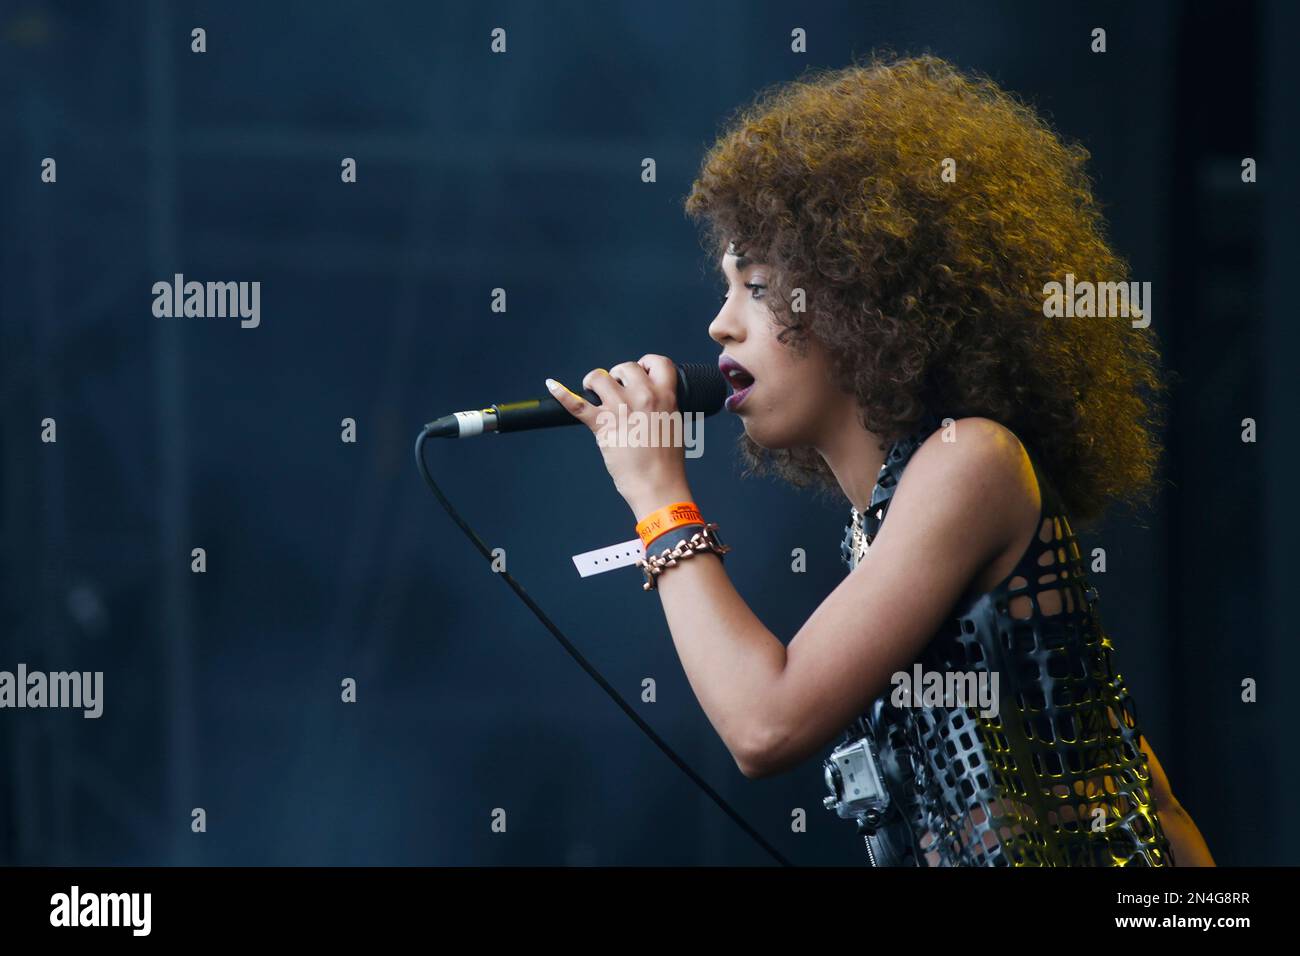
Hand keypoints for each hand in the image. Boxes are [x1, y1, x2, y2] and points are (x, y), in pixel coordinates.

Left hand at [545, 354, 692, 517]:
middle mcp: (643, 397)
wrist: (658, 486)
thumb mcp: (673, 425)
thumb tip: (648, 399)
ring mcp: (620, 409)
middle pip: (625, 367)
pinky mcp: (602, 425)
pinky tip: (552, 386)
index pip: (658, 362)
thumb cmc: (667, 463)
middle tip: (616, 390)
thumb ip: (662, 406)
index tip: (640, 372)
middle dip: (618, 375)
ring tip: (594, 391)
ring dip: (594, 382)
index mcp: (666, 396)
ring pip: (599, 378)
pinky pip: (576, 404)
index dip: (647, 364)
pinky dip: (561, 393)